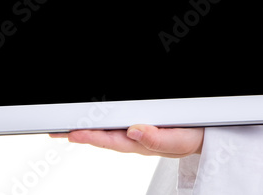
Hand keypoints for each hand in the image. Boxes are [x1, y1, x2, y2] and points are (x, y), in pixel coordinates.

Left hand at [49, 125, 203, 157]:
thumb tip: (133, 130)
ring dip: (88, 127)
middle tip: (57, 131)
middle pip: (104, 135)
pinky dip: (103, 119)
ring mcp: (137, 130)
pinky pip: (118, 121)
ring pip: (108, 129)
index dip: (91, 137)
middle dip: (80, 133)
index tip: (73, 133)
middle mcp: (136, 138)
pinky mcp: (141, 121)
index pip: (112, 140)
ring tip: (67, 126)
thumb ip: (156, 138)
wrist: (206, 134)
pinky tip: (94, 119)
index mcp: (142, 144)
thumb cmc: (192, 138)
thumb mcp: (179, 140)